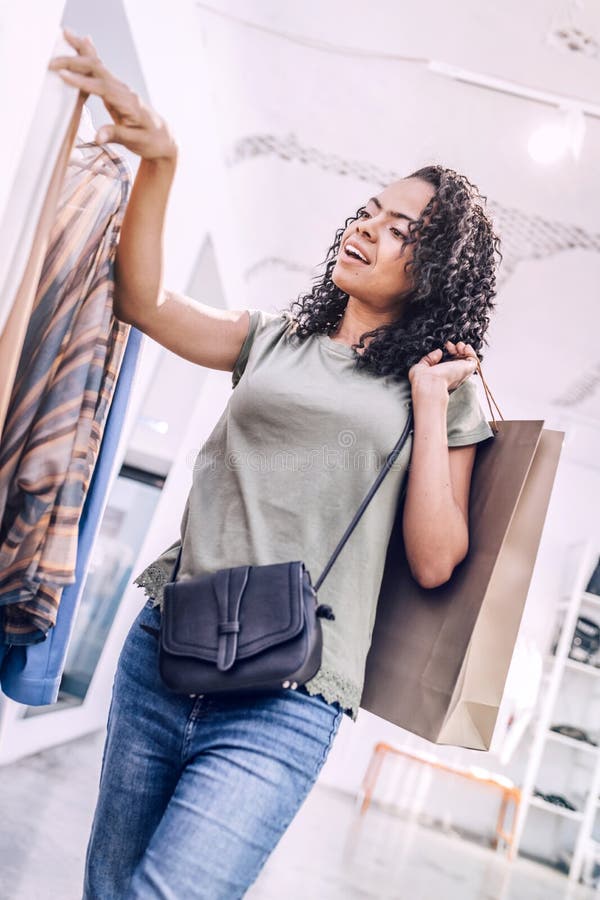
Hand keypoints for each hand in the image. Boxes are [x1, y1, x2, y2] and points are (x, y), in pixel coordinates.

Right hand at [48, 28, 177, 161]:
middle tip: (52, 62)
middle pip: (97, 69)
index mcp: (128, 101)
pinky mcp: (115, 90)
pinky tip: (83, 41)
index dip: (82, 81)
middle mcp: (123, 90)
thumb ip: (116, 135)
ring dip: (81, 50)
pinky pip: (99, 70)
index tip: (63, 76)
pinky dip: (89, 55)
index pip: (102, 88)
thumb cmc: (151, 141)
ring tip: (65, 35)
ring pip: (98, 65)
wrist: (163, 138)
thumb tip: (98, 137)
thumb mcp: (135, 142)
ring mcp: (119, 88)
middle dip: (75, 63)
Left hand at [408, 339, 478, 393]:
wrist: (428, 384)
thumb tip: (438, 352)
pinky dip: (471, 351)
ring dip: (464, 349)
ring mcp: (461, 372)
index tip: (445, 346)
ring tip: (458, 345)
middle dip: (456, 349)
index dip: (449, 352)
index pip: (450, 363)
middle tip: (450, 345)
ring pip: (467, 359)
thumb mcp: (421, 366)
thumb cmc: (422, 380)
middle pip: (459, 360)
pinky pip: (474, 360)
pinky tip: (464, 347)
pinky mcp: (467, 369)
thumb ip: (429, 358)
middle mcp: (453, 375)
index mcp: (443, 375)